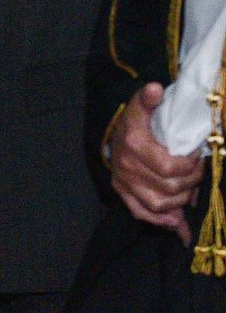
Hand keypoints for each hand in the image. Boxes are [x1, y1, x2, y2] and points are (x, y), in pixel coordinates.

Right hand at [109, 83, 203, 243]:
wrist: (115, 132)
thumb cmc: (137, 120)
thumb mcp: (143, 106)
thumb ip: (149, 99)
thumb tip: (155, 89)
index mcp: (134, 144)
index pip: (170, 167)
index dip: (191, 165)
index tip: (198, 155)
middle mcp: (126, 167)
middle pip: (169, 187)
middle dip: (191, 181)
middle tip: (198, 171)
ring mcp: (123, 182)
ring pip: (159, 203)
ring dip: (181, 200)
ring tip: (190, 188)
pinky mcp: (122, 192)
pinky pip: (141, 212)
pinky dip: (160, 220)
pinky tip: (176, 223)